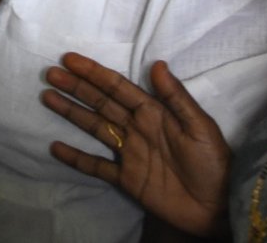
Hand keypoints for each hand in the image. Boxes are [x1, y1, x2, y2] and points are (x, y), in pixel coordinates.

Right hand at [43, 55, 230, 239]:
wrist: (218, 207)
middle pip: (101, 103)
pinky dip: (76, 158)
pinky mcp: (127, 179)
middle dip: (77, 87)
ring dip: (72, 112)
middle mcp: (137, 128)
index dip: (95, 73)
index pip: (119, 87)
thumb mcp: (200, 127)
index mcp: (154, 112)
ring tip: (47, 97)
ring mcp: (129, 153)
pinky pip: (96, 166)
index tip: (71, 59)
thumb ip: (177, 98)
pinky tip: (56, 148)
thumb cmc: (214, 163)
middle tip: (50, 73)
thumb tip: (157, 63)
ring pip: (94, 127)